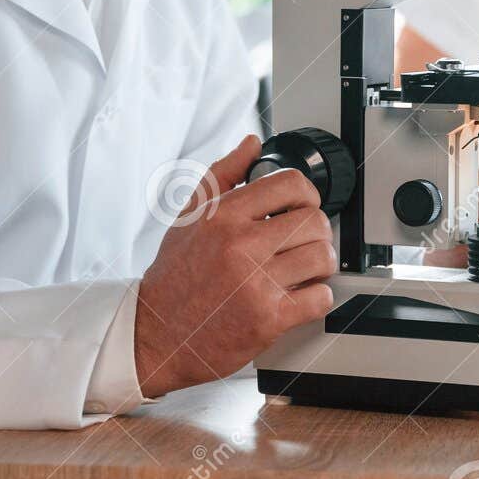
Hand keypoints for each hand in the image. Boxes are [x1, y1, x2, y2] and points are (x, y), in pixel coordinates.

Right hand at [134, 135, 335, 398]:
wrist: (156, 334)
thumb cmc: (174, 277)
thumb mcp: (189, 216)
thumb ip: (223, 174)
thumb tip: (252, 144)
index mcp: (223, 216)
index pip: (291, 184)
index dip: (306, 194)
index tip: (303, 206)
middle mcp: (240, 246)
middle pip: (314, 220)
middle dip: (315, 231)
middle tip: (302, 242)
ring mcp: (256, 283)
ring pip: (322, 257)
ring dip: (320, 264)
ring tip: (304, 268)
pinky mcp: (268, 319)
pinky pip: (320, 298)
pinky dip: (317, 297)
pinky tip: (299, 296)